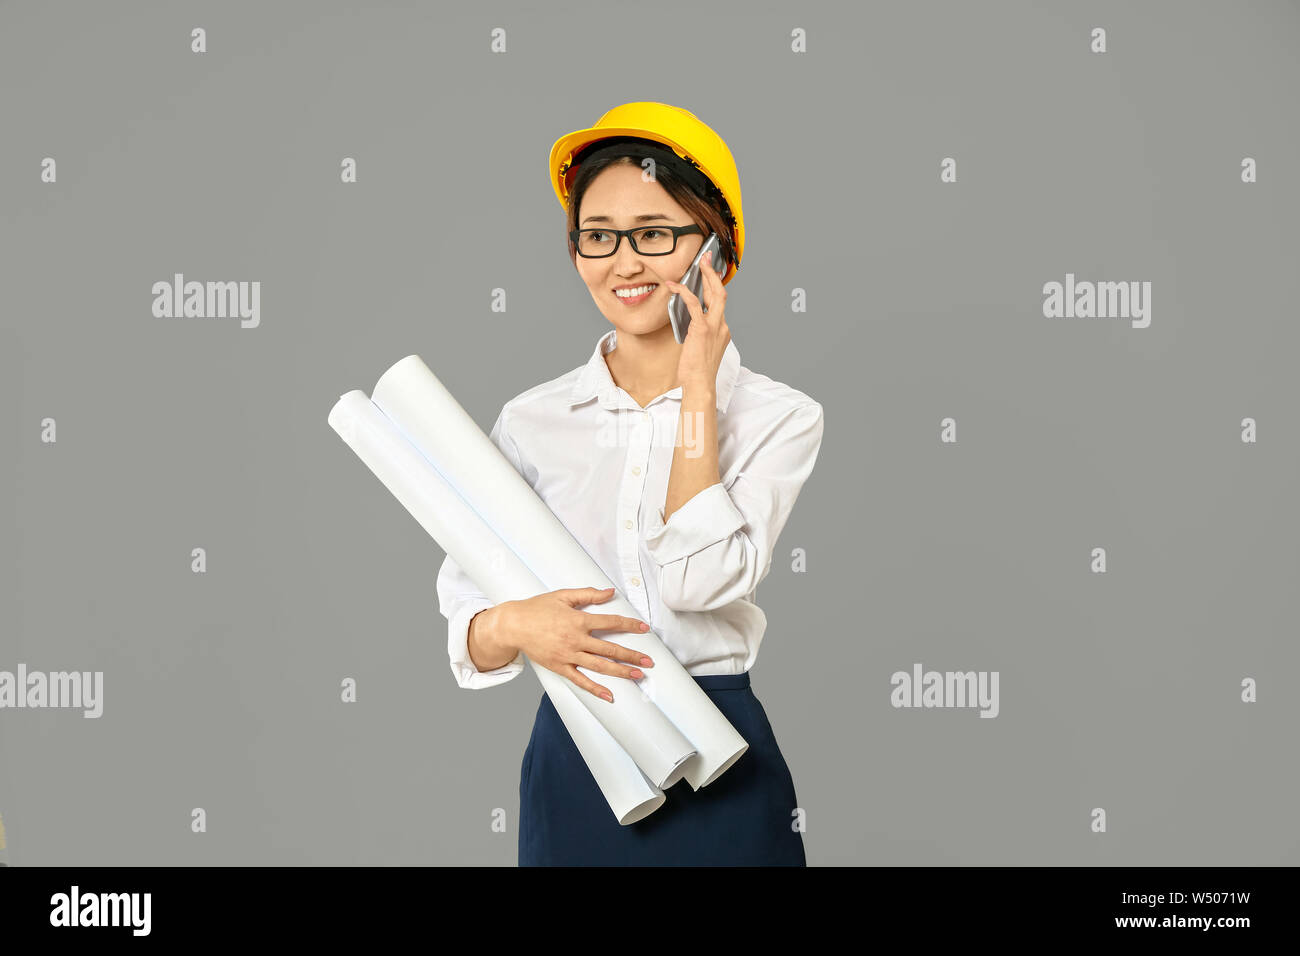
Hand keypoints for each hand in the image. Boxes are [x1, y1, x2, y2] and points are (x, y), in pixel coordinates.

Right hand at [480, 587, 653, 701]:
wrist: (513, 625)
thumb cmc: (537, 608)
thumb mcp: (563, 595)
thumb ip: (588, 594)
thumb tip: (610, 592)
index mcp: (578, 620)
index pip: (610, 623)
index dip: (629, 625)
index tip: (643, 629)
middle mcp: (576, 639)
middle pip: (610, 649)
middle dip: (632, 655)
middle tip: (649, 661)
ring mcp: (568, 655)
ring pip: (599, 666)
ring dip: (620, 671)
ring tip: (637, 675)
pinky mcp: (560, 667)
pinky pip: (580, 680)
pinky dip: (595, 689)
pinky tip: (609, 695)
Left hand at [665, 252, 729, 389]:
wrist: (700, 384)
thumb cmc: (697, 370)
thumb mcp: (700, 347)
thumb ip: (698, 332)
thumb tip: (687, 321)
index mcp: (722, 330)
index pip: (719, 303)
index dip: (714, 286)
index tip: (710, 273)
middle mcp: (721, 325)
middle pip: (722, 292)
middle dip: (715, 273)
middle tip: (707, 258)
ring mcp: (714, 327)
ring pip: (714, 293)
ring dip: (706, 275)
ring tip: (698, 263)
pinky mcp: (702, 329)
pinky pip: (694, 304)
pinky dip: (683, 292)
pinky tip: (673, 286)